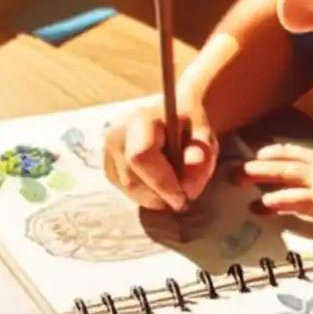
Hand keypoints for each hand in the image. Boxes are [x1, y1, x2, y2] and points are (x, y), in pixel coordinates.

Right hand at [103, 99, 218, 211]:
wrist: (173, 116)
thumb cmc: (190, 125)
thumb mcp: (205, 135)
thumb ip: (201, 158)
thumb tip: (188, 189)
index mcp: (141, 119)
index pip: (141, 156)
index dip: (162, 183)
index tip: (184, 197)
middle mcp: (116, 134)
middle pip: (132, 179)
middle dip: (160, 195)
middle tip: (182, 196)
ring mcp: (108, 151)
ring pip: (128, 189)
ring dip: (154, 197)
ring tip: (172, 187)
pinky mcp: (108, 166)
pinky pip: (124, 191)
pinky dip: (145, 195)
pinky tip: (158, 183)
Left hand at [242, 143, 312, 243]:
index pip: (302, 151)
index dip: (280, 153)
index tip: (263, 154)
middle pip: (285, 158)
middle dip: (259, 162)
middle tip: (238, 166)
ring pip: (281, 173)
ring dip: (256, 176)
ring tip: (236, 181)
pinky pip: (289, 198)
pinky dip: (271, 202)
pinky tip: (257, 207)